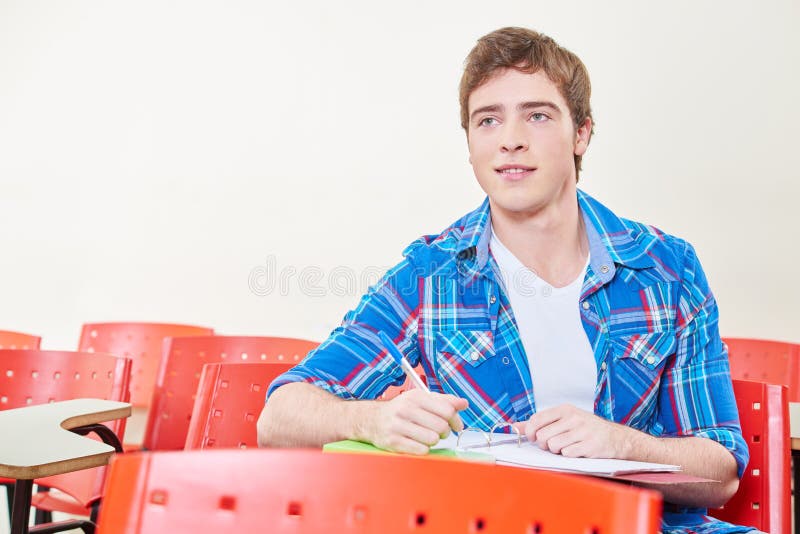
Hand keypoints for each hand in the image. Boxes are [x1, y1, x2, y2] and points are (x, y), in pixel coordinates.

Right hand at [368, 389, 466, 454]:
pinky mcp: (393, 441)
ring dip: (433, 441)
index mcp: (415, 397)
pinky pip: (421, 450)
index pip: (447, 410)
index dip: (456, 420)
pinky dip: (423, 449)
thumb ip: (444, 400)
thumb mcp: (420, 399)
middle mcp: (406, 409)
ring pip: (432, 440)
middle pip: (441, 426)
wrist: (372, 419)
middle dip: (444, 432)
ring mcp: (398, 426)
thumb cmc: (400, 409)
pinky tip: (418, 443)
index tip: (456, 425)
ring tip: (426, 437)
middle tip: (439, 432)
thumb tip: (463, 403)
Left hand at [513, 404, 633, 458]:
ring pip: (553, 446)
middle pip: (543, 436)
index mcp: (565, 409)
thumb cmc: (587, 428)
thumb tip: (516, 426)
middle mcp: (573, 418)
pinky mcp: (590, 446)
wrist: (617, 438)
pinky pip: (567, 454)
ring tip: (567, 447)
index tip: (534, 438)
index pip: (537, 419)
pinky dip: (569, 456)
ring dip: (557, 451)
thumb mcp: (565, 419)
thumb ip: (540, 422)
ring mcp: (582, 432)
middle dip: (545, 444)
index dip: (531, 432)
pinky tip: (577, 451)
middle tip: (554, 444)